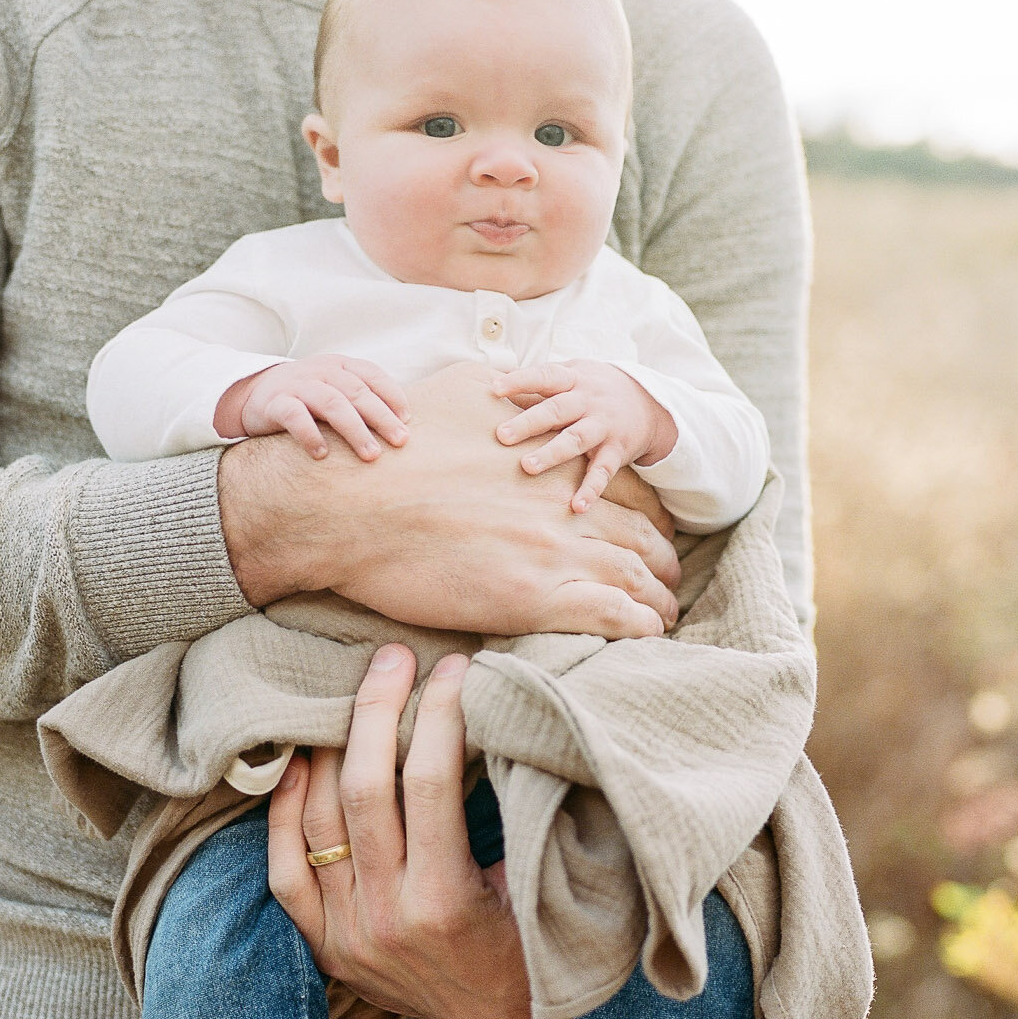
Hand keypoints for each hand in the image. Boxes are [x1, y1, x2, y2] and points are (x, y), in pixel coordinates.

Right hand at [214, 354, 409, 460]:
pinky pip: (294, 417)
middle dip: (381, 417)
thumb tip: (402, 426)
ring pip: (331, 403)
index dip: (393, 396)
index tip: (408, 421)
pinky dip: (310, 435)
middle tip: (400, 442)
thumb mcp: (334, 389)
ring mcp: (297, 385)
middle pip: (357, 392)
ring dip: (354, 430)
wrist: (253, 395)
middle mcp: (321, 371)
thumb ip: (361, 399)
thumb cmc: (307, 398)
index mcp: (339, 365)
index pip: (372, 375)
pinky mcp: (274, 403)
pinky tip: (322, 455)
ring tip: (371, 455)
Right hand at [219, 362, 680, 638]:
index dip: (645, 516)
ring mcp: (554, 550)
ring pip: (633, 577)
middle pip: (638, 536)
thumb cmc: (391, 449)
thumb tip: (512, 384)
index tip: (652, 533)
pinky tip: (648, 634)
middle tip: (669, 580)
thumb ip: (500, 390)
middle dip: (660, 561)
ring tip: (666, 614)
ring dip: (657, 598)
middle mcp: (563, 503)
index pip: (624, 489)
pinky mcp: (534, 597)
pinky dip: (638, 625)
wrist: (348, 502)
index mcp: (550, 461)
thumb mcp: (459, 390)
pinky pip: (612, 616)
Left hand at [267, 644, 564, 1018]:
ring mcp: (346, 935)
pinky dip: (287, 809)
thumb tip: (515, 719)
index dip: (441, 713)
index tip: (457, 668)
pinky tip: (302, 762)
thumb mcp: (544, 886)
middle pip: (364, 789)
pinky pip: (284, 868)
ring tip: (354, 693)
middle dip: (378, 710)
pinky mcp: (324, 945)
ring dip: (334, 746)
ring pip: (317, 821)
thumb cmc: (539, 947)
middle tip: (394, 658)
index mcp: (445, 905)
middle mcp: (383, 920)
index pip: (431, 783)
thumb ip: (525, 813)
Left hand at [492, 361, 678, 513]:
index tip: (494, 388)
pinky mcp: (616, 451)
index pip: (544, 376)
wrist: (648, 402)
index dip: (520, 381)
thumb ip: (538, 383)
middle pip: (556, 410)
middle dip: (529, 422)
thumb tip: (492, 383)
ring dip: (552, 454)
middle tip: (502, 436)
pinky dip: (591, 490)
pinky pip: (603, 472)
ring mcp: (603, 427)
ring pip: (576, 439)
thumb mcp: (572, 375)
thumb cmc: (593, 389)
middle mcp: (587, 401)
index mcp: (572, 379)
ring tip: (527, 467)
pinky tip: (576, 506)